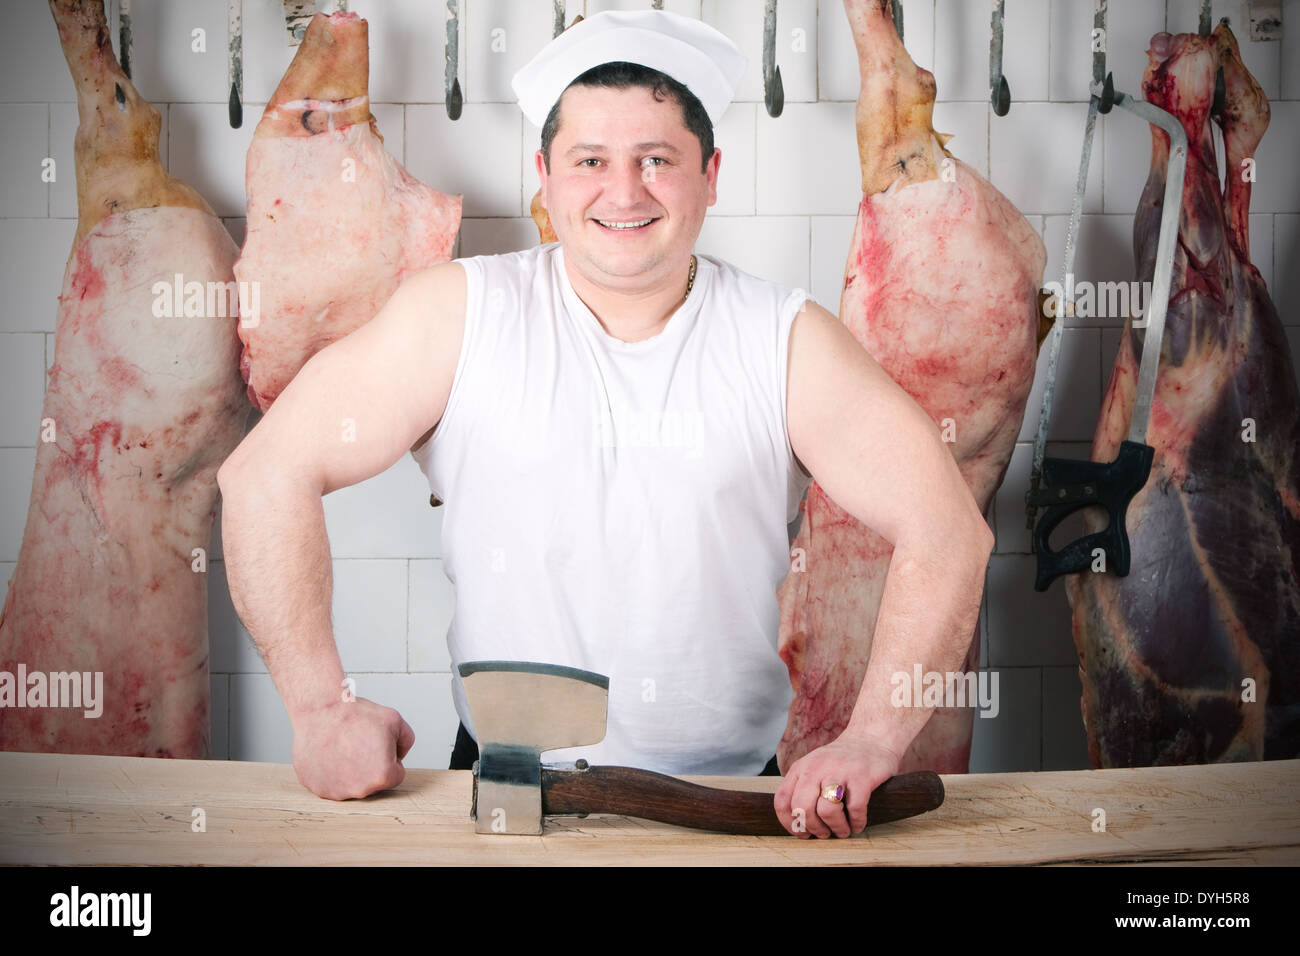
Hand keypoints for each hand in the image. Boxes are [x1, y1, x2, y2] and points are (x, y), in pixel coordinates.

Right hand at [290, 696, 415, 799]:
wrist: (318, 711)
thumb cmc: (353, 715)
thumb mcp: (395, 720)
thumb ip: (406, 740)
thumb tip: (399, 755)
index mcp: (382, 776)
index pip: (396, 774)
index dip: (389, 755)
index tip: (375, 743)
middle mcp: (360, 790)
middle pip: (373, 781)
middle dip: (369, 765)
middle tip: (357, 743)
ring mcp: (337, 792)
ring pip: (352, 784)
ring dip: (350, 770)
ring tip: (342, 747)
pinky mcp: (318, 789)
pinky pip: (331, 784)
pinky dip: (331, 772)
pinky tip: (329, 754)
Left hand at [773, 734, 902, 837]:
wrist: (871, 737)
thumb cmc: (842, 761)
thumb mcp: (814, 767)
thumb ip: (803, 789)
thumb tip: (798, 824)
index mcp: (801, 768)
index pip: (782, 800)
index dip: (789, 823)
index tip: (802, 832)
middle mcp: (816, 767)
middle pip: (802, 807)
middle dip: (813, 827)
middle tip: (825, 833)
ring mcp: (839, 771)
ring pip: (826, 810)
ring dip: (836, 828)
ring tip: (843, 830)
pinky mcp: (862, 776)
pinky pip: (855, 809)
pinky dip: (857, 822)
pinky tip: (858, 823)